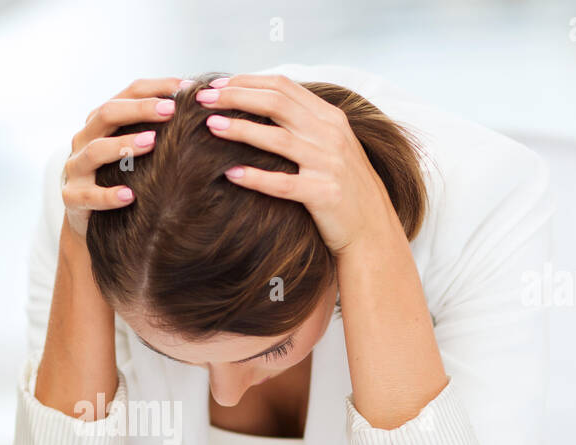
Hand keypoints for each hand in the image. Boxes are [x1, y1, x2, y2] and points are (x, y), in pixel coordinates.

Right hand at [62, 77, 188, 237]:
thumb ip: (156, 130)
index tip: (186, 89)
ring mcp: (75, 168)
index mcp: (102, 120)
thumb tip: (198, 110)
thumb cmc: (120, 178)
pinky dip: (109, 195)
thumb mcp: (136, 150)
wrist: (90, 221)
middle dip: (141, 109)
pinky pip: (89, 195)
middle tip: (171, 110)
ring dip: (125, 145)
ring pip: (96, 150)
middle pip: (108, 114)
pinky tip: (130, 196)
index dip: (156, 88)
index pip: (128, 93)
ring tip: (152, 143)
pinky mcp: (72, 198)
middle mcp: (85, 138)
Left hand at [198, 74, 400, 255]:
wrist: (373, 230)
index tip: (216, 86)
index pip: (283, 87)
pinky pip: (283, 184)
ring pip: (278, 139)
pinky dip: (255, 177)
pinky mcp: (324, 195)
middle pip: (277, 104)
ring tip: (210, 126)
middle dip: (236, 97)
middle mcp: (331, 135)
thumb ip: (303, 125)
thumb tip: (261, 105)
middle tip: (202, 100)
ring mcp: (329, 164)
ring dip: (240, 130)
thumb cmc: (343, 188)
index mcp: (331, 118)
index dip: (247, 82)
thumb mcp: (330, 147)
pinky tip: (230, 173)